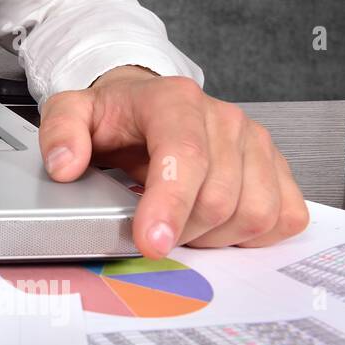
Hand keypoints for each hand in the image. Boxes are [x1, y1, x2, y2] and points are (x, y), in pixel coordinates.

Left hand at [38, 66, 307, 257]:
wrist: (145, 104)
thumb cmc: (115, 115)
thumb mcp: (71, 112)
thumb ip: (60, 133)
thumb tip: (65, 165)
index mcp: (175, 102)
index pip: (185, 157)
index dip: (170, 205)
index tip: (150, 242)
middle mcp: (224, 119)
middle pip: (218, 199)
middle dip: (181, 231)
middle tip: (151, 228)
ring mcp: (255, 143)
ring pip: (254, 214)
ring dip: (214, 236)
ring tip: (181, 223)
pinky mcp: (276, 167)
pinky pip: (284, 217)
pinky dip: (250, 234)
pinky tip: (217, 225)